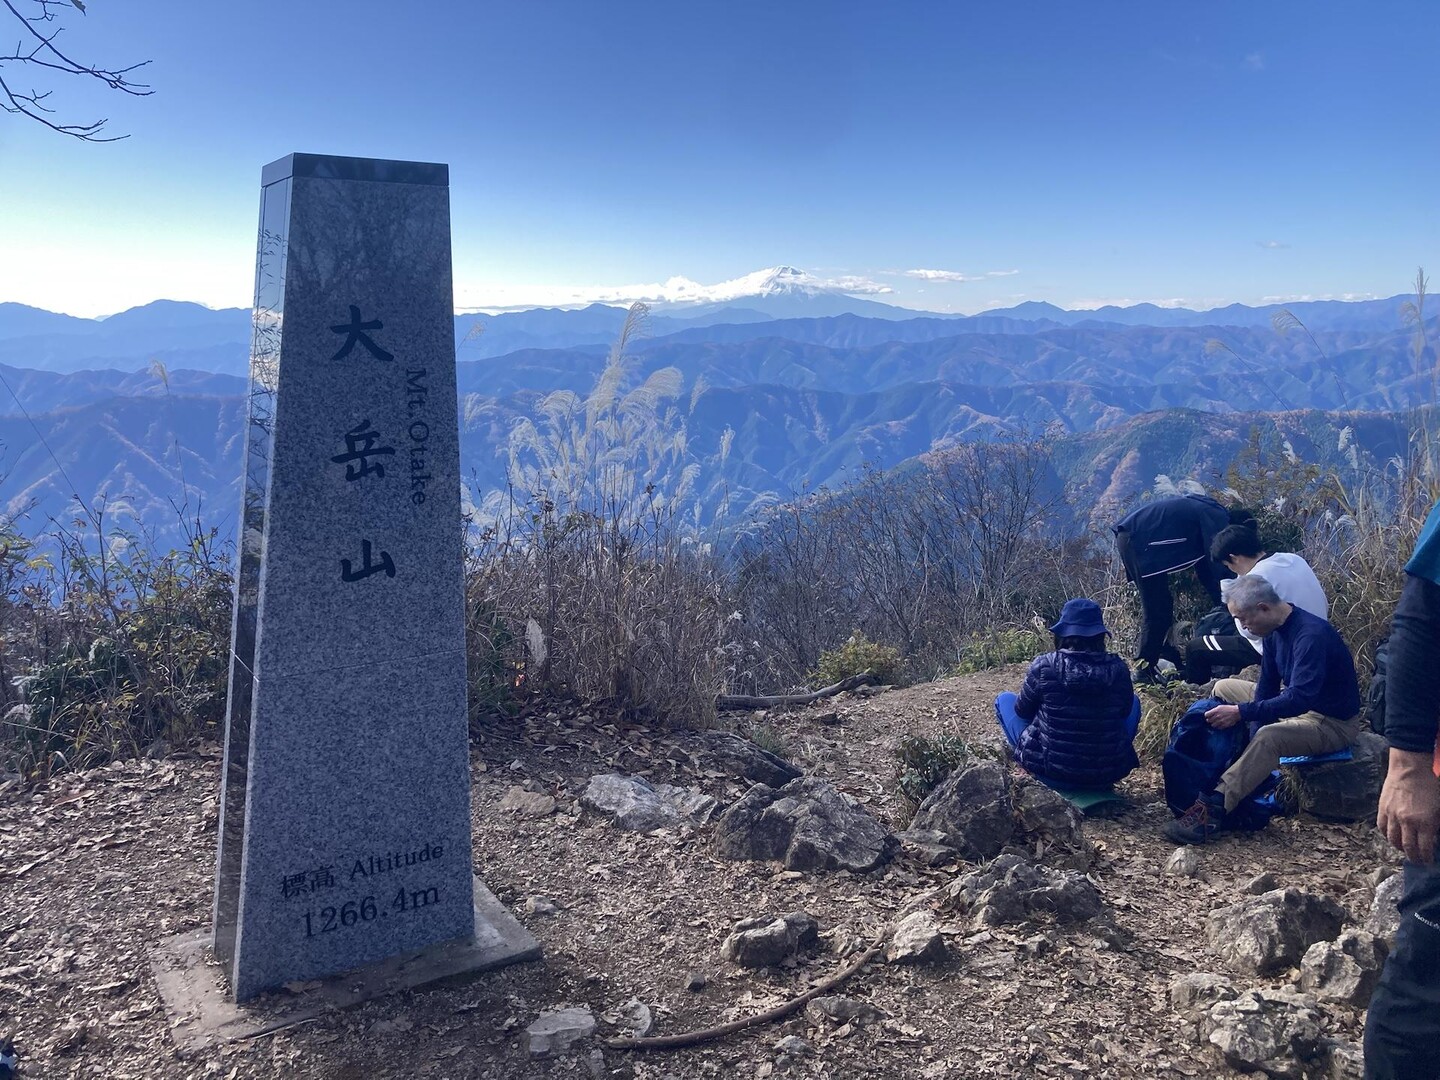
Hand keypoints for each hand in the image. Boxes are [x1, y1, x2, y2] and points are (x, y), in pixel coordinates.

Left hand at [1205, 703, 1241, 728]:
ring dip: (1214, 724)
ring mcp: (1220, 721)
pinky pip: (1218, 728)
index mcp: (1215, 711)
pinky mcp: (1224, 725)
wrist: (1237, 712)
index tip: (1208, 716)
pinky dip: (1218, 726)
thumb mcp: (1220, 707)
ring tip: (1216, 722)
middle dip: (1210, 720)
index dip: (1207, 715)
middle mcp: (1217, 716)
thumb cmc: (1229, 708)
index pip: (1206, 715)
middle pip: (1208, 720)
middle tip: (1212, 719)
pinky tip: (1220, 724)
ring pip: (1212, 725)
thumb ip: (1214, 710)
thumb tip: (1209, 713)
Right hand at [1378, 748, 1439, 863]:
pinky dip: (1387, 835)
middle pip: (1407, 848)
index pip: (1424, 849)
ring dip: (1399, 847)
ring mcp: (1392, 815)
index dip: (1426, 858)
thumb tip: (1434, 838)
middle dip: (1414, 857)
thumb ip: (1436, 825)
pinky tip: (1393, 835)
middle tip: (1418, 860)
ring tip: (1405, 848)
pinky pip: (1382, 828)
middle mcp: (1406, 822)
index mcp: (1425, 822)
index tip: (1428, 862)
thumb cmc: (1431, 784)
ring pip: (1392, 840)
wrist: (1411, 767)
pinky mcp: (1382, 808)